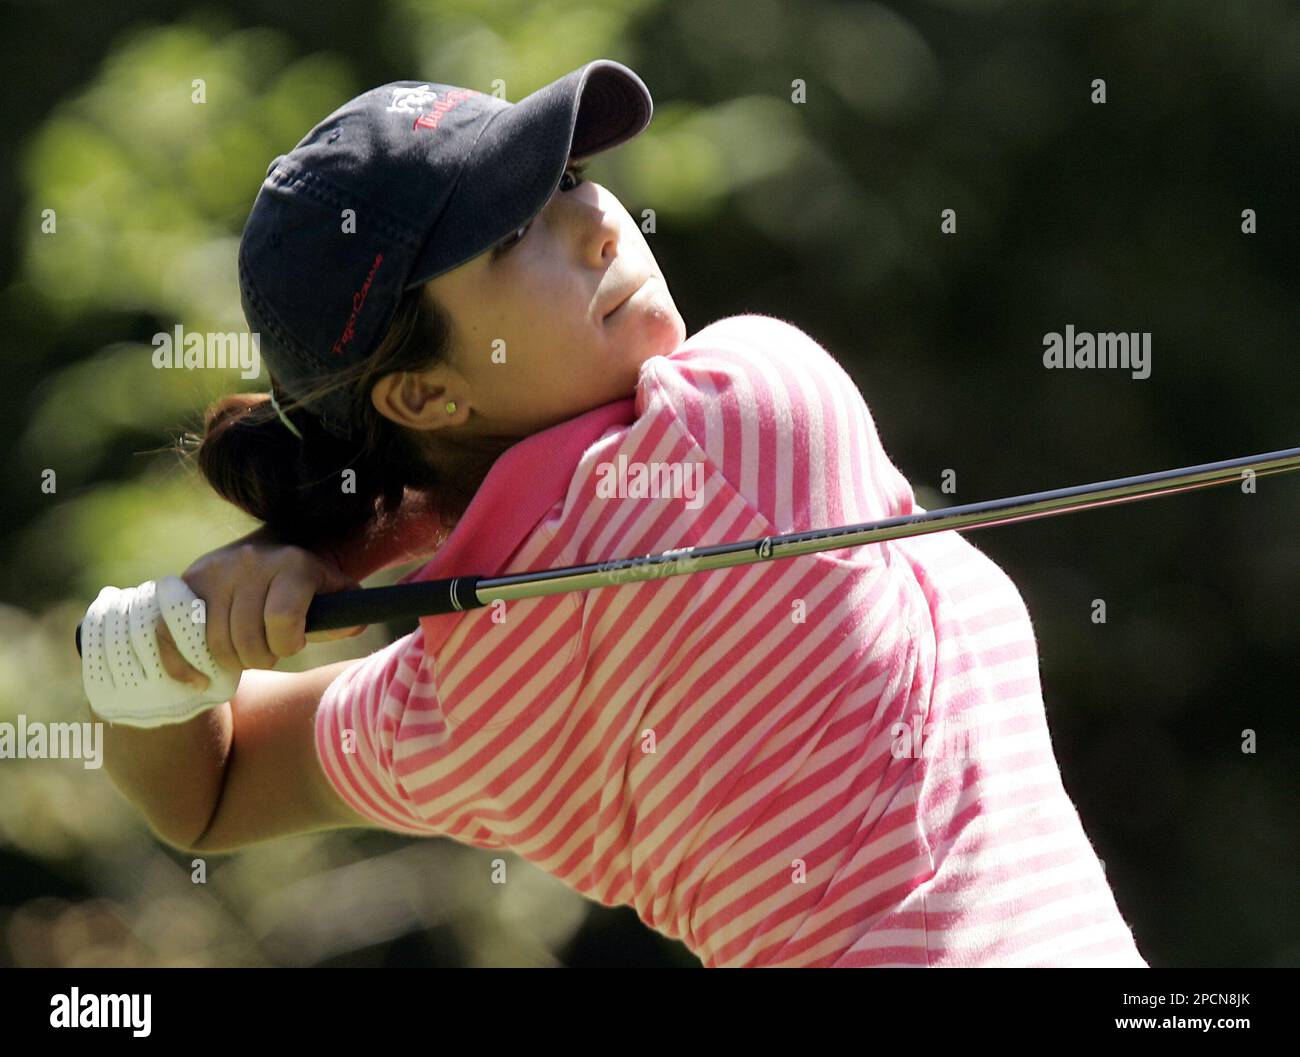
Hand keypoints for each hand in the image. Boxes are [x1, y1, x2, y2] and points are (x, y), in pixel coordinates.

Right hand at [158, 539, 366, 690]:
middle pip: (244, 637)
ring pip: (212, 641)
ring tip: (246, 654)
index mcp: (292, 565)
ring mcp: (214, 571)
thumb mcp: (335, 594)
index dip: (289, 644)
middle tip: (268, 653)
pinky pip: (172, 633)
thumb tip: (350, 626)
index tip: (295, 643)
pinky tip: (200, 680)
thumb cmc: (309, 586)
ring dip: (230, 662)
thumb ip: (345, 616)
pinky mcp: (186, 583)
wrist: (274, 550)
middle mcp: (250, 563)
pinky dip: (183, 664)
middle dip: (259, 658)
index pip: (283, 618)